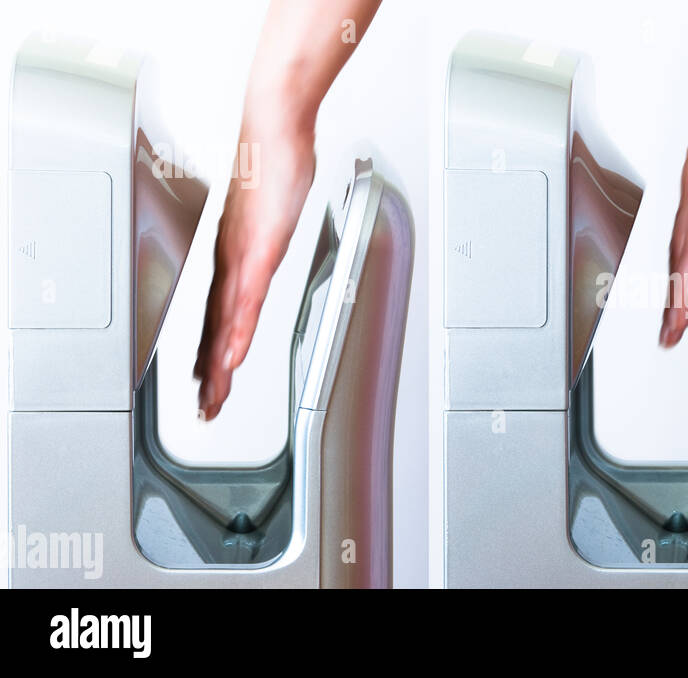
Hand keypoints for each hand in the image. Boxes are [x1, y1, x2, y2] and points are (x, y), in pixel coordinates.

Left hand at [194, 107, 315, 419]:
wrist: (274, 126)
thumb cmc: (275, 160)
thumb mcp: (271, 210)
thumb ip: (268, 234)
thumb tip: (269, 244)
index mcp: (234, 254)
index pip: (219, 314)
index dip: (213, 351)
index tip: (210, 382)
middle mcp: (233, 259)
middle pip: (216, 326)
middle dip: (211, 371)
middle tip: (207, 407)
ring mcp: (244, 255)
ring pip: (227, 320)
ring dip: (219, 361)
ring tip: (215, 394)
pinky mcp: (260, 249)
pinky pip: (247, 299)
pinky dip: (239, 332)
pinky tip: (234, 355)